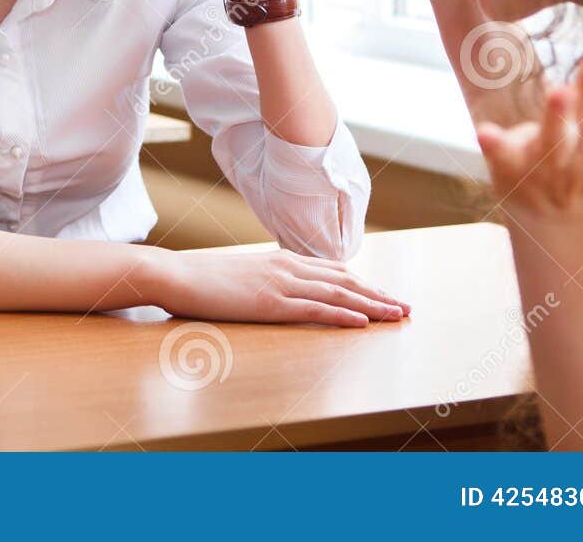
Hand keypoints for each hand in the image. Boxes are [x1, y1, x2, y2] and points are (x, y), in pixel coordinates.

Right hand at [144, 245, 409, 326]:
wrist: (177, 274)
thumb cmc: (202, 279)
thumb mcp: (240, 276)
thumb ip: (264, 280)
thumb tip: (275, 291)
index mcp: (281, 260)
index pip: (333, 271)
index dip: (362, 283)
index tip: (383, 294)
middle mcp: (288, 267)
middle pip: (345, 280)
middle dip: (378, 294)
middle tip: (405, 307)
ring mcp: (281, 283)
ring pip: (339, 293)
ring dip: (372, 305)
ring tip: (397, 314)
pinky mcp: (271, 302)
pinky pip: (316, 309)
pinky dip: (344, 314)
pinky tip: (363, 322)